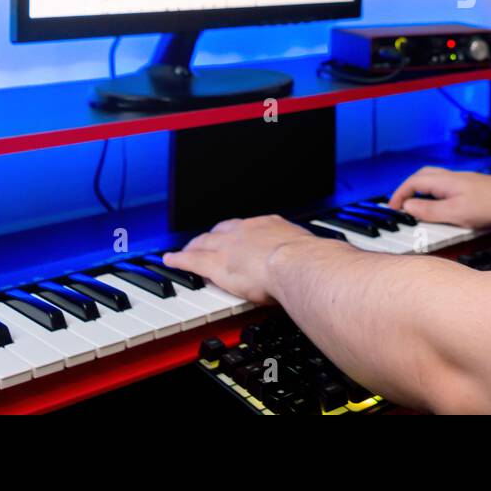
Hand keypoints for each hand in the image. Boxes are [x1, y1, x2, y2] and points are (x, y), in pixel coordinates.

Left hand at [162, 215, 315, 304]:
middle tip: (204, 241)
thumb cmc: (307, 261)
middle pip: (221, 231)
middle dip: (211, 236)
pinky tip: (170, 260)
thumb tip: (320, 262)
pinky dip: (178, 259)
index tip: (236, 236)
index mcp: (270, 226)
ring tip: (185, 249)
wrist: (295, 264)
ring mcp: (229, 246)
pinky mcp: (216, 264)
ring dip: (192, 246)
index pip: (248, 227)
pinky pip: (190, 260)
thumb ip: (306, 255)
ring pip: (203, 243)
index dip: (238, 233)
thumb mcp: (308, 251)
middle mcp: (246, 231)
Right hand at [387, 165, 490, 230]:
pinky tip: (440, 204)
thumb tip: (408, 207)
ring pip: (434, 179)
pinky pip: (445, 185)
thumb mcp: (456, 213)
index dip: (399, 195)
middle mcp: (452, 177)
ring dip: (421, 190)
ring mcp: (463, 180)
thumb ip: (430, 211)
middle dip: (407, 189)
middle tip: (400, 204)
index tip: (392, 208)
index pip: (413, 182)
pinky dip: (434, 193)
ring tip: (416, 205)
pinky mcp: (472, 186)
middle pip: (421, 176)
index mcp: (445, 181)